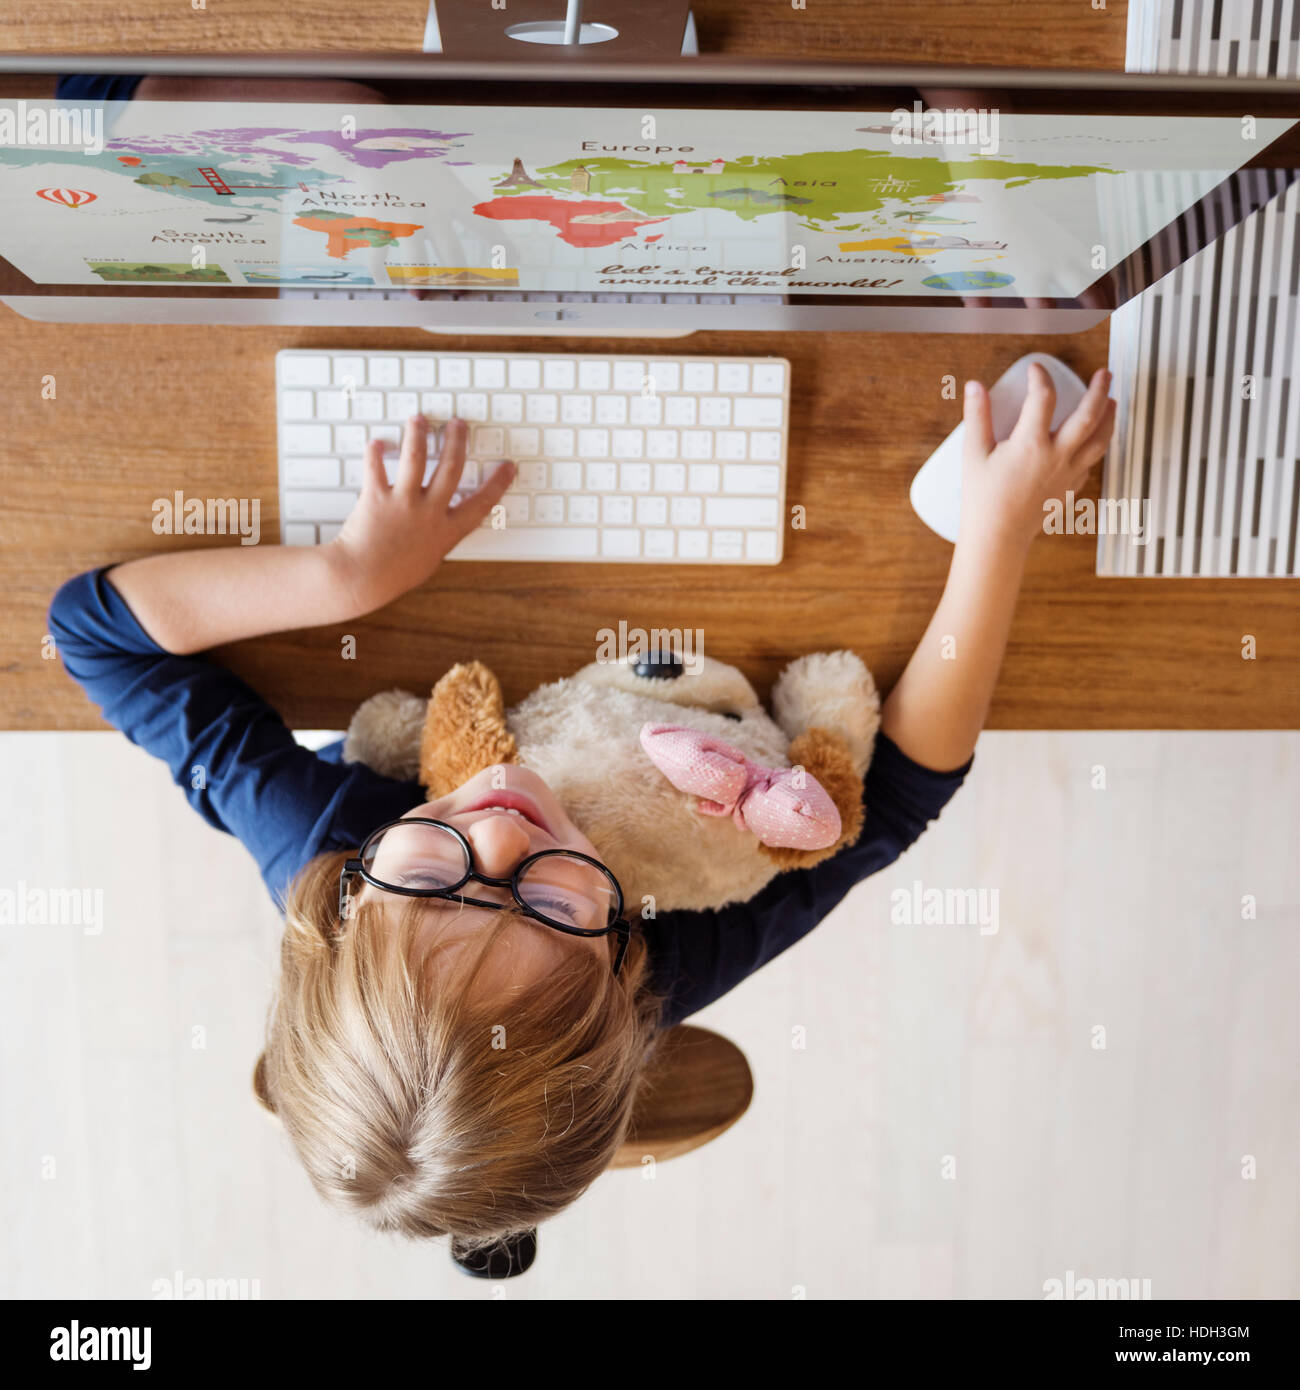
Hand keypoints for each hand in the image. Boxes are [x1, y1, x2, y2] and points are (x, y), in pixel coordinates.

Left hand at [328, 416, 515, 612]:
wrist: (363, 579)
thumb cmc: (393, 576)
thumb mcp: (427, 561)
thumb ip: (437, 538)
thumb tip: (441, 527)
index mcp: (447, 531)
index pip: (481, 503)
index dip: (498, 483)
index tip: (508, 467)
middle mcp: (429, 513)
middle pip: (451, 468)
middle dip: (458, 441)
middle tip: (459, 425)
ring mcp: (404, 503)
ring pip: (416, 459)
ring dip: (419, 435)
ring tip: (420, 419)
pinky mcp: (377, 498)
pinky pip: (376, 468)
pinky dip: (375, 453)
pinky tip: (376, 443)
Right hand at [958, 363, 1115, 554]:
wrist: (997, 537)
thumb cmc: (983, 499)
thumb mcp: (974, 454)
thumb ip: (977, 417)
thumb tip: (974, 387)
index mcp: (1031, 444)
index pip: (1043, 398)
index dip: (1040, 377)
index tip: (1036, 370)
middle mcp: (1057, 456)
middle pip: (1089, 415)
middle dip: (1100, 390)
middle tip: (1105, 374)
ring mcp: (1068, 473)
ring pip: (1101, 440)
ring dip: (1110, 417)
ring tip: (1112, 402)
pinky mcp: (1071, 489)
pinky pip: (1092, 462)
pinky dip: (1097, 446)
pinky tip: (1094, 440)